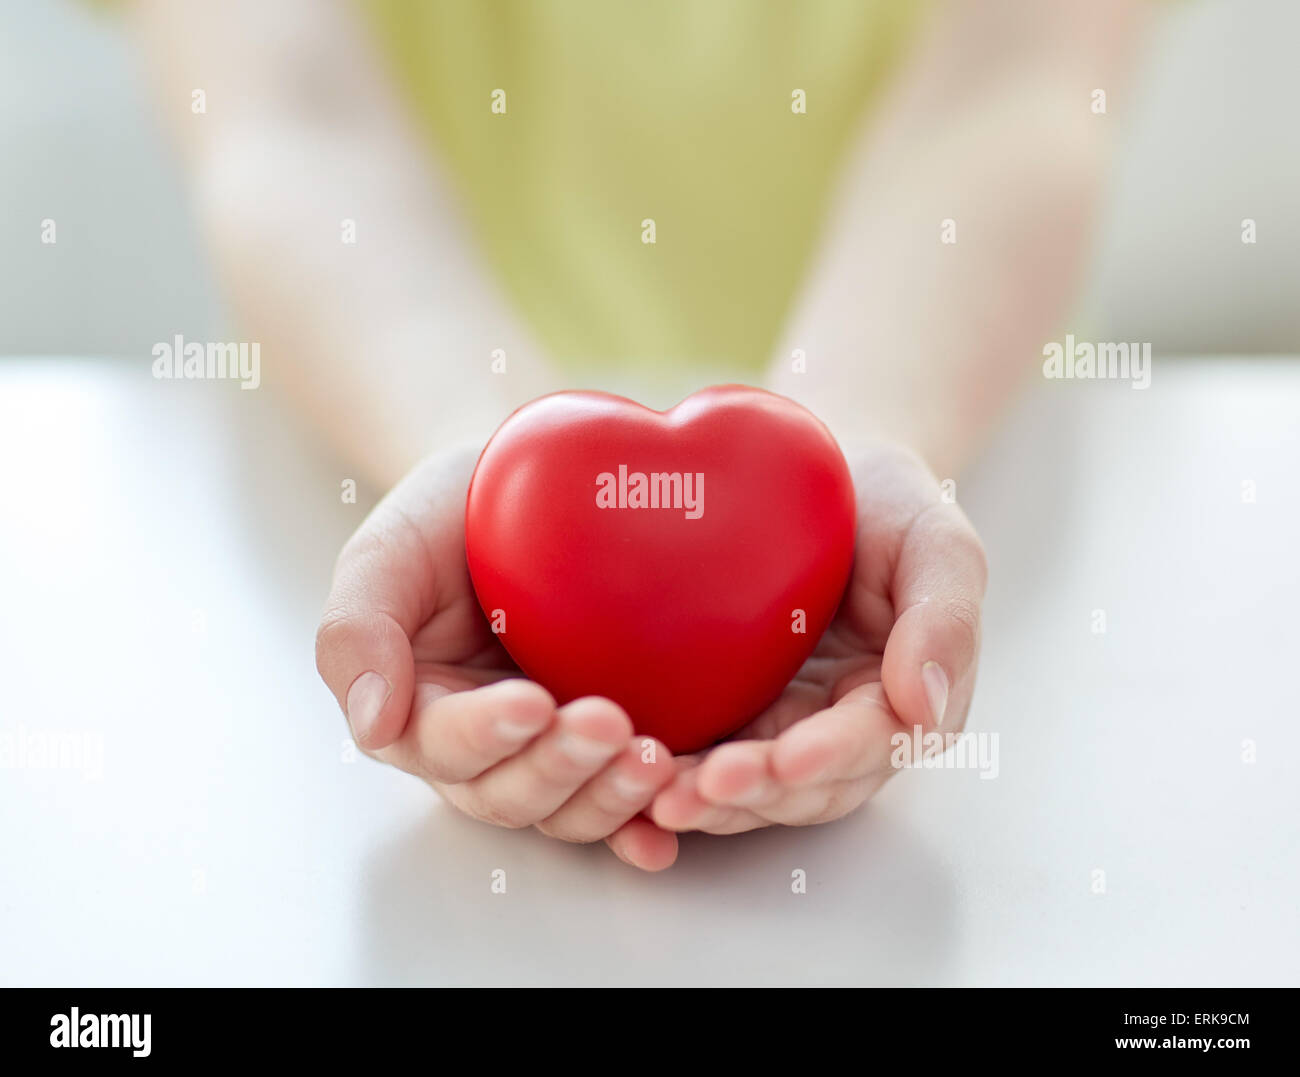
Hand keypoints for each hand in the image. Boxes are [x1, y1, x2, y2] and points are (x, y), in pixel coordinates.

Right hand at [315, 446, 680, 870]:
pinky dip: (644, 825)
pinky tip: (667, 831)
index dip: (484, 733)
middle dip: (559, 765)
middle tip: (607, 723)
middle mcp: (485, 749)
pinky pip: (625, 804)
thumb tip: (375, 724)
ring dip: (610, 797)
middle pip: (512, 792)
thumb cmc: (449, 519)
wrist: (529, 486)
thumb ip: (358, 630)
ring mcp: (550, 751)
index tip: (530, 702)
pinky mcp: (609, 747)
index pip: (443, 744)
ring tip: (652, 760)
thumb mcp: (389, 554)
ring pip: (570, 808)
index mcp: (420, 711)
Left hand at [647, 442, 986, 834]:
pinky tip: (623, 771)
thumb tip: (926, 706)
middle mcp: (837, 730)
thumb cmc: (888, 506)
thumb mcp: (936, 543)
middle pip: (803, 787)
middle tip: (700, 789)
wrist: (817, 475)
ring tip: (657, 798)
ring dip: (706, 801)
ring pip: (747, 788)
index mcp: (901, 703)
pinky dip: (666, 773)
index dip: (832, 757)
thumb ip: (944, 619)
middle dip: (755, 794)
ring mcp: (776, 726)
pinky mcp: (722, 712)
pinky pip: (696, 754)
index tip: (789, 757)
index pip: (871, 744)